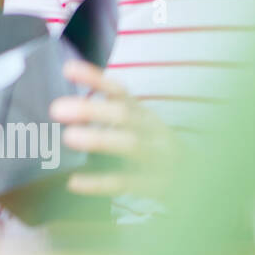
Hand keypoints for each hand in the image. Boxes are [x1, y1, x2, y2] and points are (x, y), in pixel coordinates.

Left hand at [51, 59, 175, 197]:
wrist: (197, 181)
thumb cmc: (152, 148)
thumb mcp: (137, 126)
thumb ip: (106, 115)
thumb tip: (63, 107)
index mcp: (143, 114)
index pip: (119, 91)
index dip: (94, 79)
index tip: (67, 69)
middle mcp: (152, 131)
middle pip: (123, 115)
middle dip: (90, 109)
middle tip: (56, 109)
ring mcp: (156, 157)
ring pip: (129, 145)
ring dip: (98, 139)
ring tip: (68, 137)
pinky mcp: (154, 185)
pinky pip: (125, 183)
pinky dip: (99, 183)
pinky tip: (74, 182)